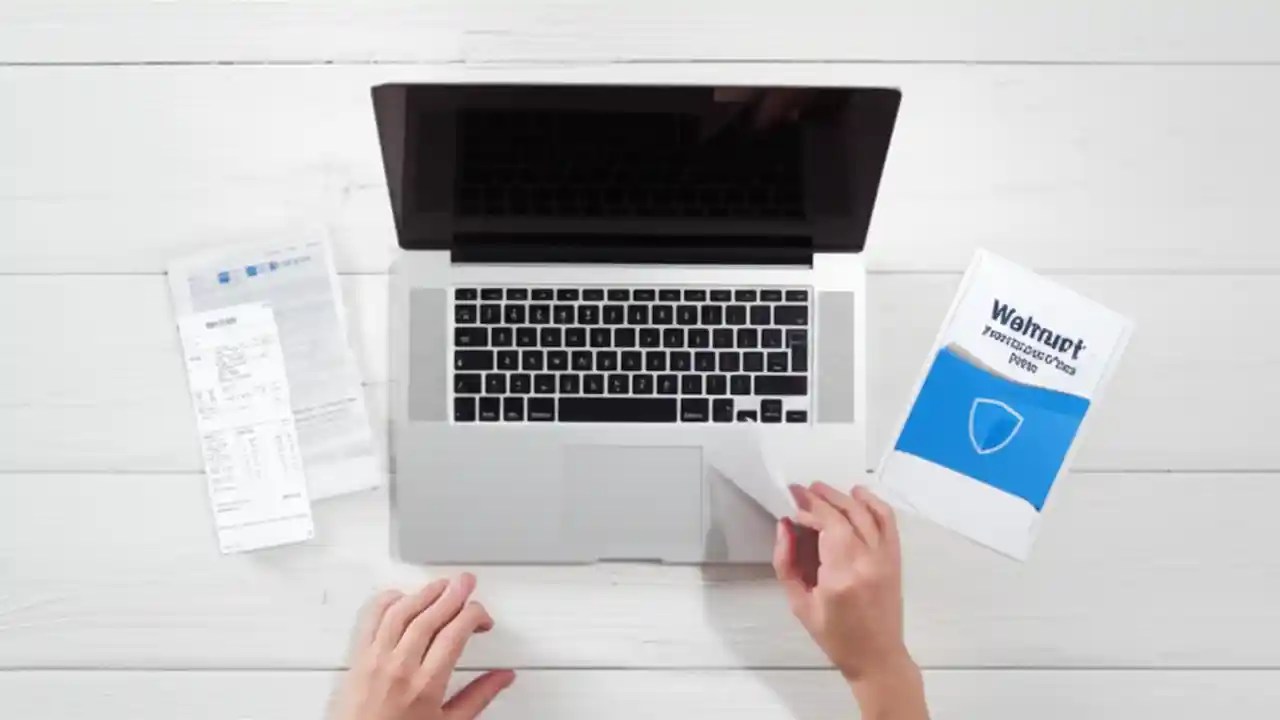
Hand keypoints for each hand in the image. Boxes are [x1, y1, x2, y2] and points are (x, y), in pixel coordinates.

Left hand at [330, 573, 513, 719]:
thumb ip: (478, 697)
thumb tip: (503, 677)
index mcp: (426, 686)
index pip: (454, 634)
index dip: (473, 616)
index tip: (482, 616)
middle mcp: (399, 668)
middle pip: (430, 617)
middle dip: (453, 594)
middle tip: (467, 583)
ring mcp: (375, 660)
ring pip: (401, 612)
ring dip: (424, 593)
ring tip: (442, 585)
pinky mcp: (357, 659)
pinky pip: (371, 618)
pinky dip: (387, 601)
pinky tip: (402, 598)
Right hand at [774, 483, 927, 718]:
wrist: (876, 656)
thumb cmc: (834, 636)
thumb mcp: (799, 604)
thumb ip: (786, 563)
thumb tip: (785, 526)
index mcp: (841, 575)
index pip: (828, 524)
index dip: (809, 508)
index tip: (793, 503)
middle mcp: (867, 561)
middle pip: (847, 513)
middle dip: (822, 497)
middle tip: (802, 491)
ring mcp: (885, 558)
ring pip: (867, 512)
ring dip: (843, 496)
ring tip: (822, 490)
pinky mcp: (895, 558)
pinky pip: (888, 521)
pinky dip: (874, 503)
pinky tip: (858, 494)